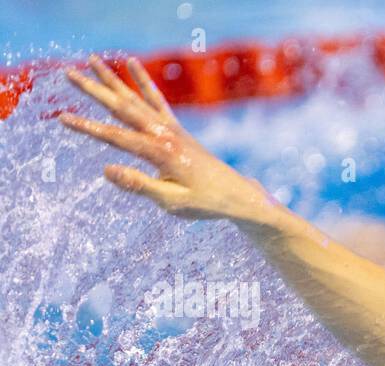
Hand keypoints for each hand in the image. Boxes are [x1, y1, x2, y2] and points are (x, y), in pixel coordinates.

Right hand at [60, 55, 277, 224]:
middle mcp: (165, 135)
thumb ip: (140, 185)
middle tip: (68, 73)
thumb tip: (106, 170)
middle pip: (123, 108)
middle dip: (95, 90)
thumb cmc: (205, 203)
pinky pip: (157, 100)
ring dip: (112, 79)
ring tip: (91, 59)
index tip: (62, 119)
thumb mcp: (172, 203)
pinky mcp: (177, 130)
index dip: (88, 128)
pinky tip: (132, 64)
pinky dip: (143, 82)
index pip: (117, 138)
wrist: (237, 196)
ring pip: (136, 99)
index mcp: (161, 153)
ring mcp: (172, 129)